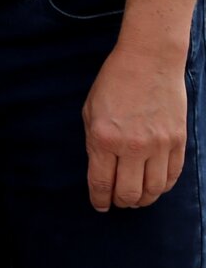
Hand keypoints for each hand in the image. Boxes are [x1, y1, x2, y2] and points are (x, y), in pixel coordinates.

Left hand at [84, 44, 188, 210]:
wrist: (149, 62)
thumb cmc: (114, 83)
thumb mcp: (90, 111)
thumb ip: (94, 143)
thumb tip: (101, 172)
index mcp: (102, 138)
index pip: (101, 182)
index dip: (100, 199)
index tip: (100, 206)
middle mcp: (131, 146)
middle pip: (128, 192)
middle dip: (121, 202)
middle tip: (118, 202)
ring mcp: (158, 145)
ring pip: (154, 189)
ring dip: (144, 199)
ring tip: (137, 198)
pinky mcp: (178, 142)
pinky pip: (173, 176)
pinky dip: (163, 187)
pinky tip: (155, 186)